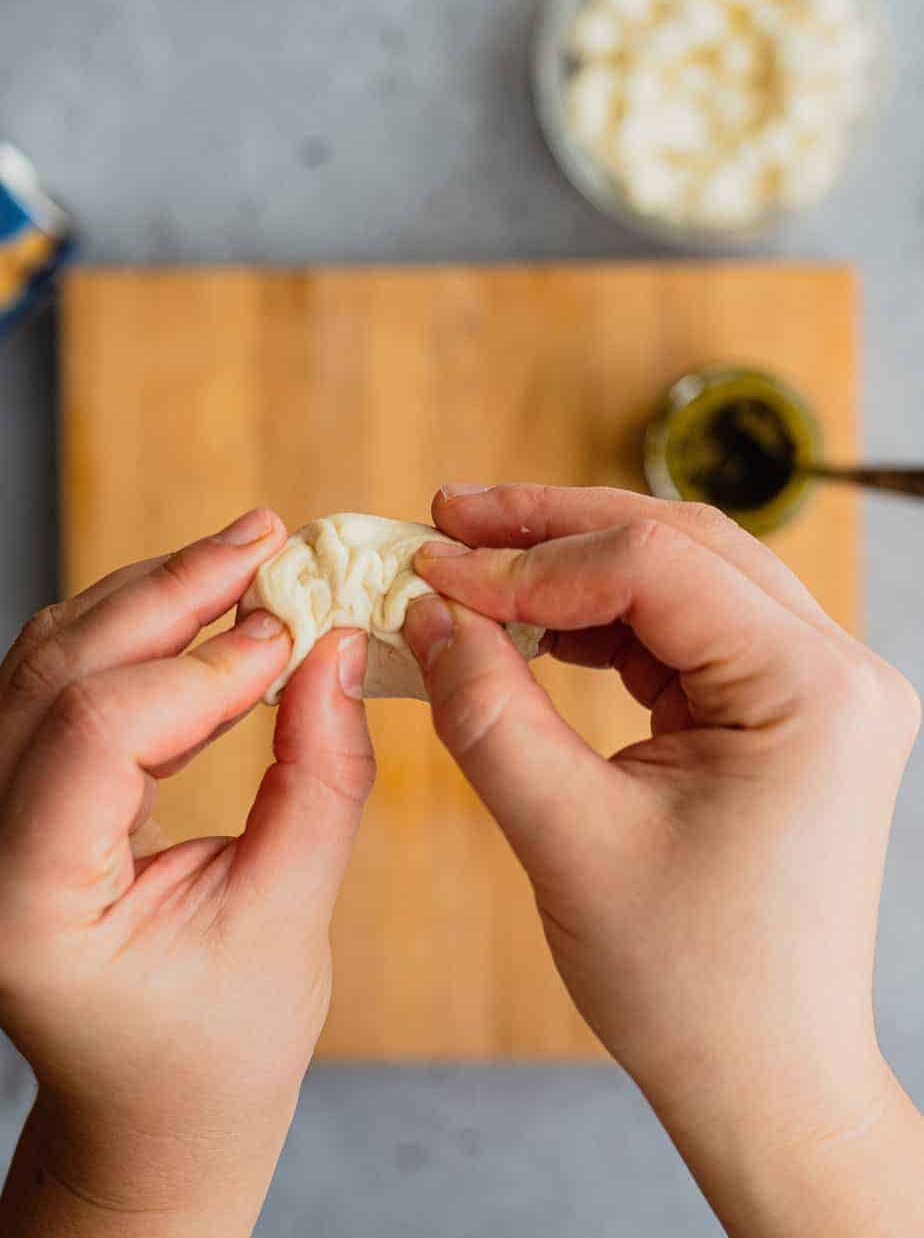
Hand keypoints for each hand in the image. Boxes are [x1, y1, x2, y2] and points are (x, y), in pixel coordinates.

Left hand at [0, 509, 374, 1237]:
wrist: (153, 1104)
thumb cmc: (220, 1046)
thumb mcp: (286, 922)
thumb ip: (319, 780)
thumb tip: (336, 650)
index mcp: (24, 907)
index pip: (95, 733)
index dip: (204, 667)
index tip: (296, 633)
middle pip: (56, 670)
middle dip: (170, 591)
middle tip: (266, 539)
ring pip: (45, 657)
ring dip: (148, 595)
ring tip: (243, 555)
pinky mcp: (11, 794)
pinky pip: (54, 680)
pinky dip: (130, 631)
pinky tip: (198, 607)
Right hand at [405, 484, 922, 1236]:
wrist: (765, 1078)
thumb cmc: (687, 984)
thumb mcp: (567, 838)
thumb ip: (488, 709)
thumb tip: (427, 611)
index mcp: (811, 690)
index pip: (655, 566)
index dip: (529, 560)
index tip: (430, 567)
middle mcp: (836, 669)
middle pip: (679, 544)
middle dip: (554, 528)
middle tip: (449, 517)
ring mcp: (819, 686)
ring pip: (684, 574)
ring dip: (577, 564)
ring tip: (477, 563)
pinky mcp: (787, 709)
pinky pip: (689, 629)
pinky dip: (607, 619)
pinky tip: (535, 624)